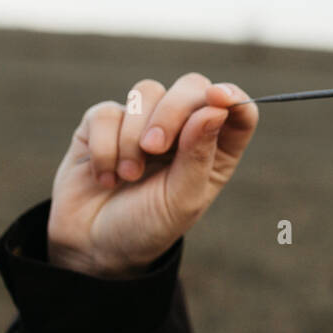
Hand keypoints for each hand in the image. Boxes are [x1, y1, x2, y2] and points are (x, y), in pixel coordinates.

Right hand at [46, 73, 258, 277]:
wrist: (94, 246)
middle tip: (154, 147)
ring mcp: (143, 121)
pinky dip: (105, 146)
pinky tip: (104, 178)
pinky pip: (106, 112)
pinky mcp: (105, 123)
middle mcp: (184, 128)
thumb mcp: (181, 200)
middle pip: (191, 86)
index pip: (238, 110)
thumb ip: (198, 154)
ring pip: (146, 91)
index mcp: (216, 149)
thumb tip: (214, 109)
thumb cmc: (148, 226)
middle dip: (172, 111)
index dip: (231, 96)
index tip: (217, 98)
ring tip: (128, 176)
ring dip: (133, 136)